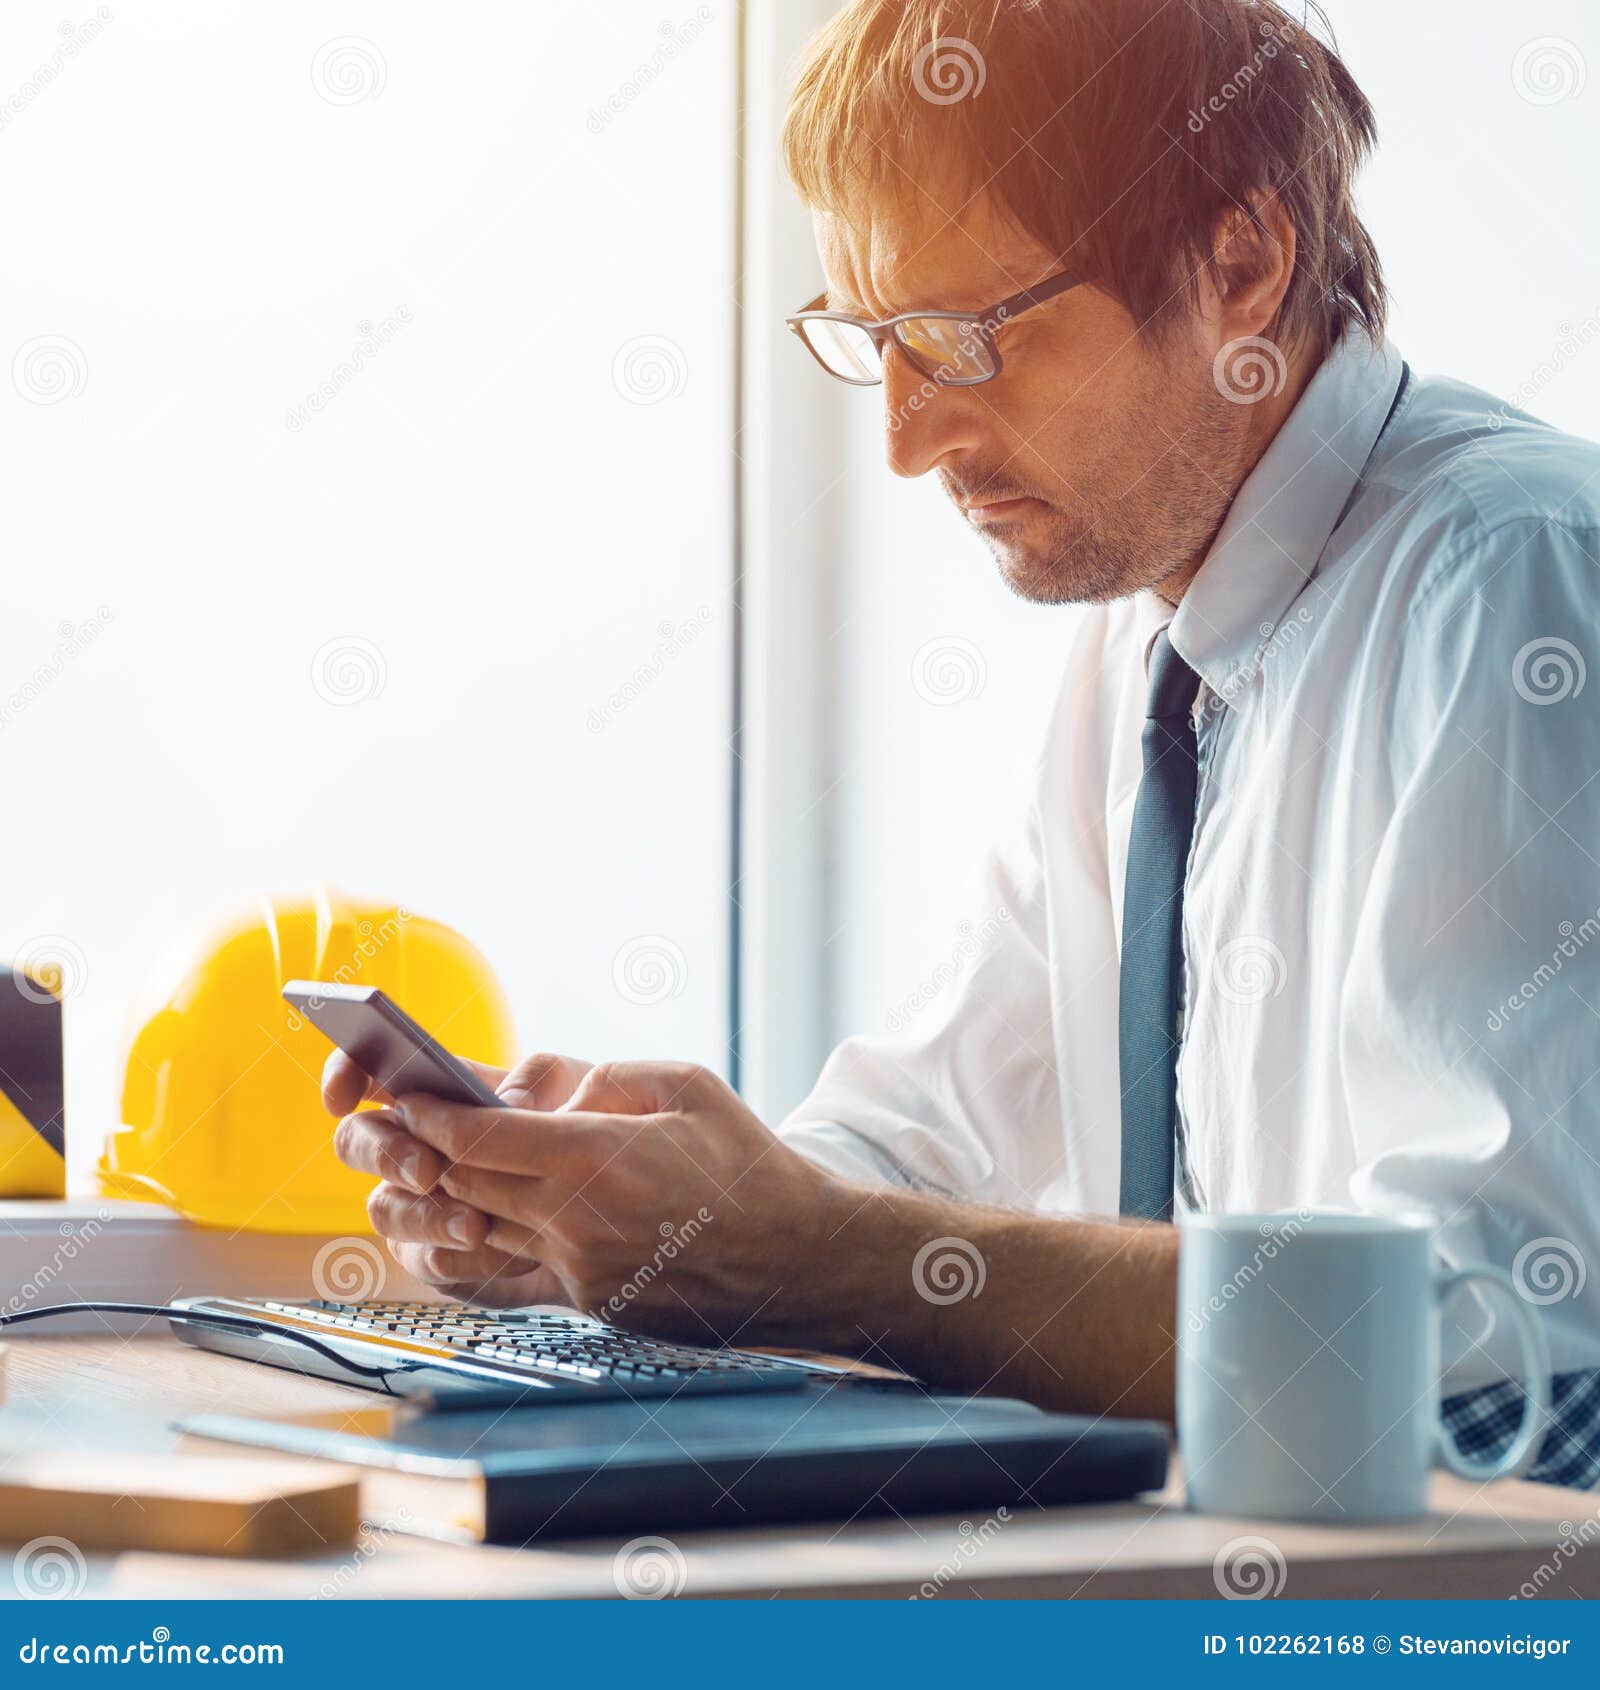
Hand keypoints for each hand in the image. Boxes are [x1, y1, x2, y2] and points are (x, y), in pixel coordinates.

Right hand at [327, 1049, 590, 1306]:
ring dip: (424, 1216)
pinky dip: (458, 1257)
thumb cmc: (583, 1126)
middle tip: (428, 1169)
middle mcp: (412, 1144)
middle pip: (357, 1139)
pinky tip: (501, 1253)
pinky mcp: (438, 1253)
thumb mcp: (574, 1084)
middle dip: (385, 1153)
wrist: (606, 1203)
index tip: (342, 1095)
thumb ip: (541, 1077)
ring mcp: (417, 1202)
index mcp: (435, 1090)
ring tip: (475, 1225)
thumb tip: (507, 1103)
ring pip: (384, 1208)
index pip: (369, 1070)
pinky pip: (425, 1260)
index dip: (344, 1074)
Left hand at [392, 1061, 845, 1342]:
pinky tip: (500, 1212)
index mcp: (595, 1160)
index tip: (407, 1096)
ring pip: (483, 1231)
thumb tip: (547, 1097)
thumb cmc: (746, 1163)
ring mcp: (579, 1272)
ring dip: (454, 1199)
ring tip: (438, 1168)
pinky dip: (503, 1236)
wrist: (794, 1259)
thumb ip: (606, 1078)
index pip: (477, 1137)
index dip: (430, 1115)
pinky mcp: (588, 1304)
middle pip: (464, 1185)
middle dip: (426, 1153)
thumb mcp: (686, 1085)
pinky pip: (523, 1266)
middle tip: (405, 1125)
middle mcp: (575, 1222)